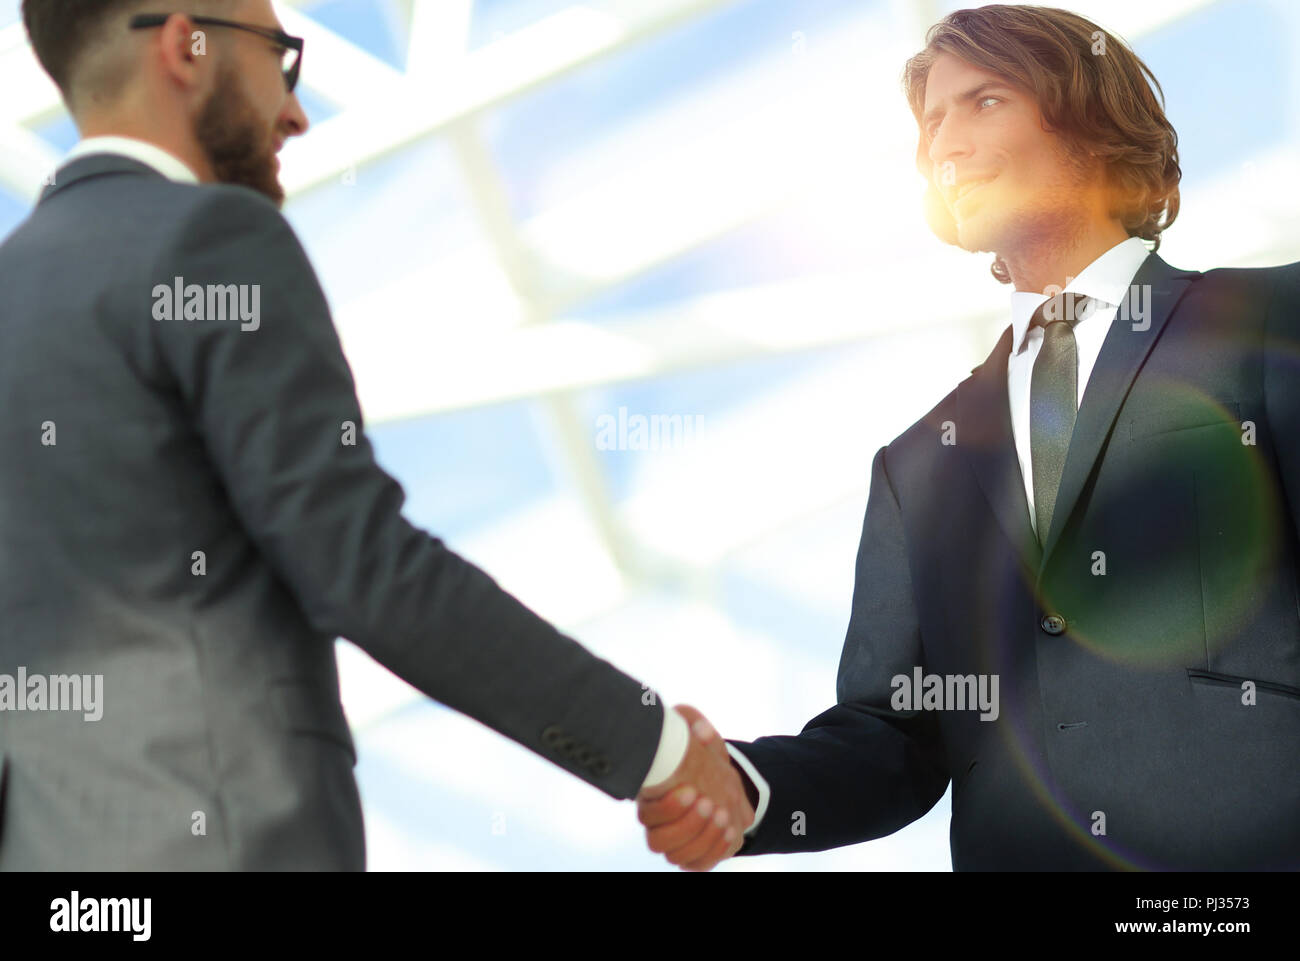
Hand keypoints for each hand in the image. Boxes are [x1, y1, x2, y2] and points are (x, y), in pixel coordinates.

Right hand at [636, 704, 753, 870]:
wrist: (724, 781)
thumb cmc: (701, 755)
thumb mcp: (698, 734)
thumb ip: (694, 724)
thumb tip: (700, 730)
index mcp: (652, 798)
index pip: (647, 815)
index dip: (666, 808)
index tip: (691, 789)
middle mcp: (659, 825)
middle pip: (658, 842)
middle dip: (685, 825)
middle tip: (709, 802)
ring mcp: (677, 842)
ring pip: (678, 856)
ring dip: (702, 838)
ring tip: (722, 815)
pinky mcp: (696, 854)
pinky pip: (699, 864)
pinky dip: (714, 851)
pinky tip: (729, 831)